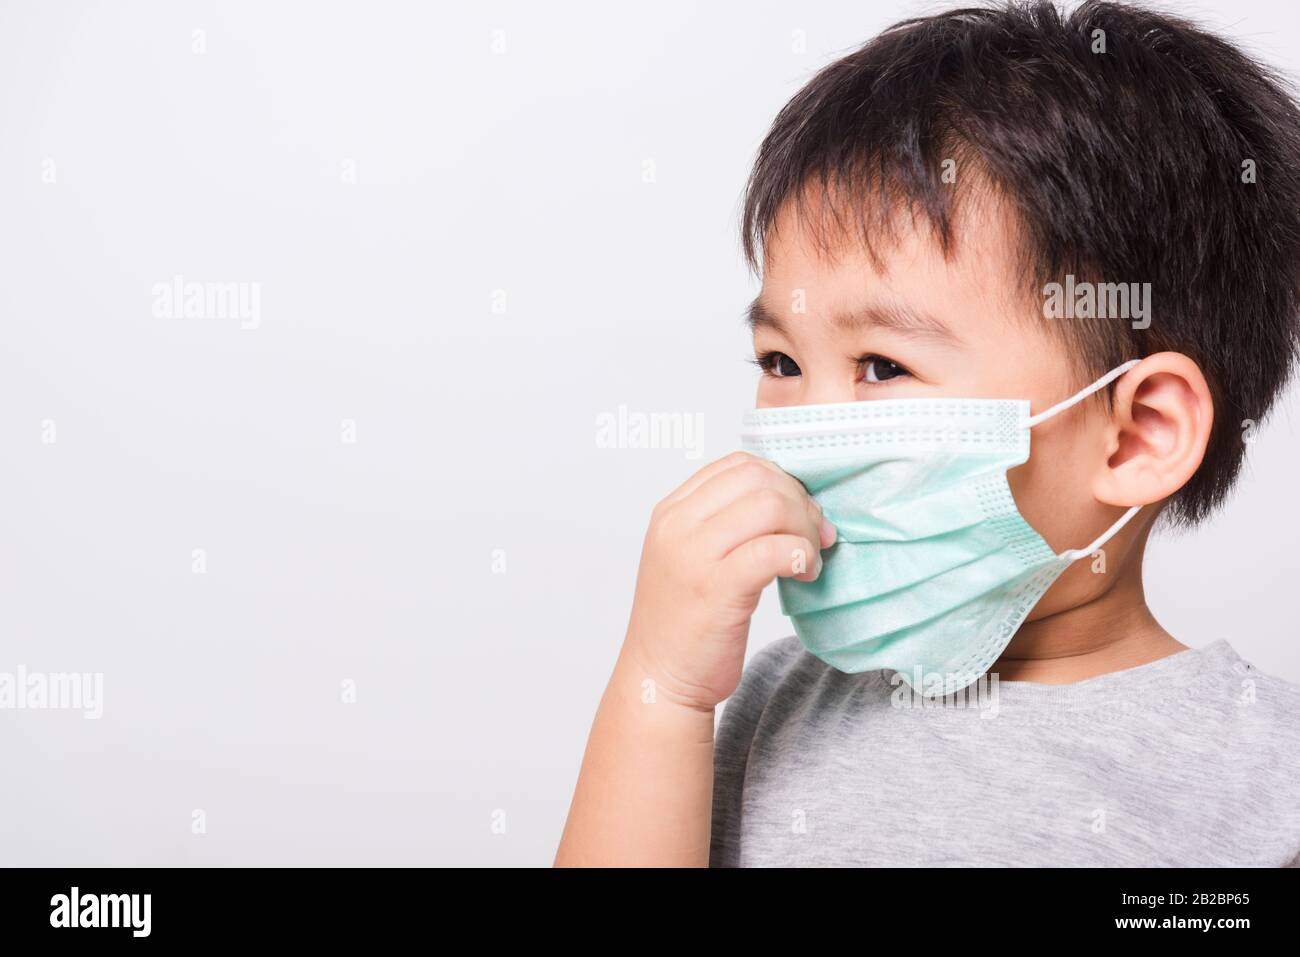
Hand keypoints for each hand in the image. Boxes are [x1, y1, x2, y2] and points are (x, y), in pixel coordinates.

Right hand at [621, 451, 835, 711]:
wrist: (659, 680)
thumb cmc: (685, 623)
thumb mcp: (691, 558)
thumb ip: (723, 523)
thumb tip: (790, 499)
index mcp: (671, 512)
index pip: (737, 465)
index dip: (781, 481)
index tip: (798, 512)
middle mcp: (677, 525)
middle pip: (758, 479)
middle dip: (799, 502)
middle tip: (815, 535)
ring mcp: (694, 555)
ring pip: (770, 505)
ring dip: (804, 528)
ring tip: (809, 558)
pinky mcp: (717, 588)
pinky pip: (775, 549)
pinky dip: (801, 556)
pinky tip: (804, 575)